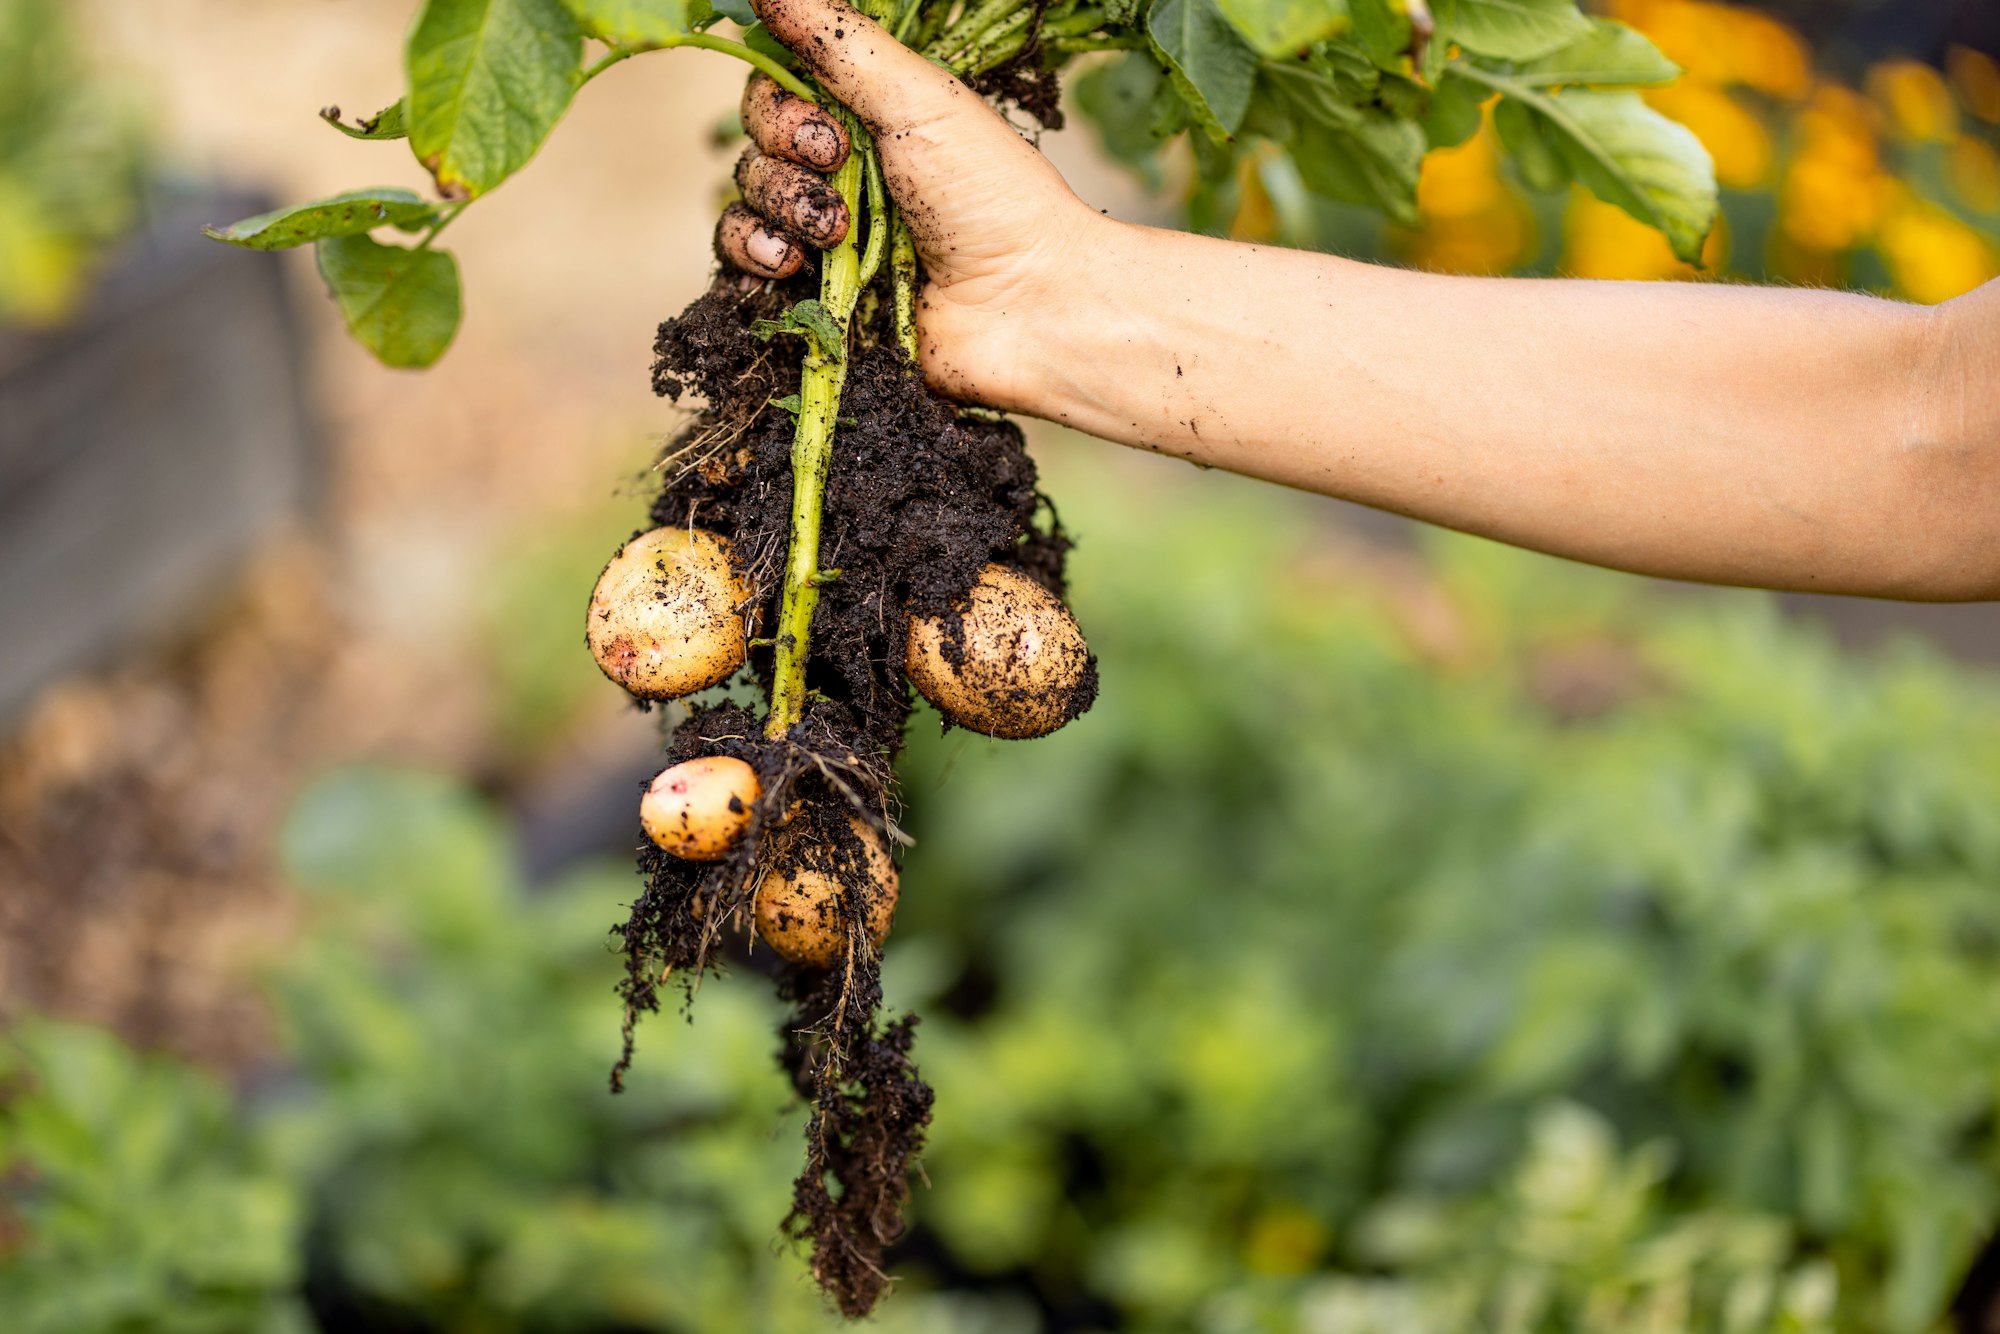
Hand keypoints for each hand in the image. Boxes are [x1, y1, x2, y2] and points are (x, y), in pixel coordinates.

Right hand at [717, 0, 1104, 403]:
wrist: (1027, 306)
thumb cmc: (993, 198)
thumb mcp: (920, 101)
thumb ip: (838, 40)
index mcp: (870, 119)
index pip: (779, 89)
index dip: (781, 106)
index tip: (827, 130)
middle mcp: (844, 172)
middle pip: (756, 142)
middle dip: (784, 159)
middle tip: (837, 173)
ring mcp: (827, 236)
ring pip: (746, 199)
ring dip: (776, 207)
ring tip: (833, 234)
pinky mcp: (816, 297)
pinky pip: (743, 262)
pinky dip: (752, 255)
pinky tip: (788, 266)